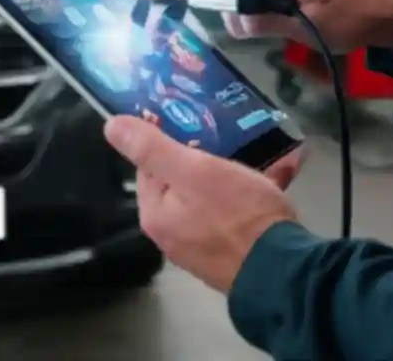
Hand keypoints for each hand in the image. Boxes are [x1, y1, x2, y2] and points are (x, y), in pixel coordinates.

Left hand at [105, 115, 298, 292]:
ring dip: (223, 176)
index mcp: (155, 214)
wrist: (282, 269)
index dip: (168, 141)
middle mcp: (170, 235)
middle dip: (199, 158)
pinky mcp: (228, 254)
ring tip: (247, 156)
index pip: (148, 166)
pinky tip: (262, 184)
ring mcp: (199, 248)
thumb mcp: (193, 171)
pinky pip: (228, 215)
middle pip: (177, 183)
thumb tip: (110, 126)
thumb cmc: (237, 214)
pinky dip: (241, 198)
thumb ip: (152, 148)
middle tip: (225, 138)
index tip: (193, 123)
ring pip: (205, 198)